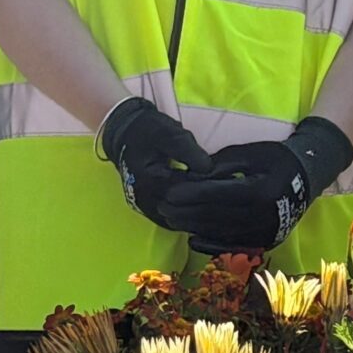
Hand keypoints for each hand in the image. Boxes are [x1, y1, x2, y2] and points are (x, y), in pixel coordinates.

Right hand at [99, 96, 214, 227]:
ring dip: (197, 214)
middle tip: (227, 194)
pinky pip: (170, 221)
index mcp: (151, 181)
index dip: (209, 187)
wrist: (124, 133)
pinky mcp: (148, 210)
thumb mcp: (169, 133)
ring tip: (218, 203)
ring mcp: (146, 208)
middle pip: (183, 211)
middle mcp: (146, 200)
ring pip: (177, 221)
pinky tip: (202, 211)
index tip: (228, 180)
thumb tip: (209, 169)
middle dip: (205, 203)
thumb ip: (188, 151)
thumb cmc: (148, 131)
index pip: (187, 192)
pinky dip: (186, 218)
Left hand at [157, 117, 352, 253]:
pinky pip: (234, 245)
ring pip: (222, 233)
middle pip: (216, 216)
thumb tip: (193, 175)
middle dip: (186, 212)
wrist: (308, 176)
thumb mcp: (250, 153)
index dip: (191, 194)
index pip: (218, 195)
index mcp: (261, 190)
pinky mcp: (266, 241)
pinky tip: (193, 240)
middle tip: (163, 207)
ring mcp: (266, 231)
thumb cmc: (276, 158)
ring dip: (194, 228)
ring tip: (172, 221)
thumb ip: (222, 165)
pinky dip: (212, 243)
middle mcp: (264, 215)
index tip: (169, 192)